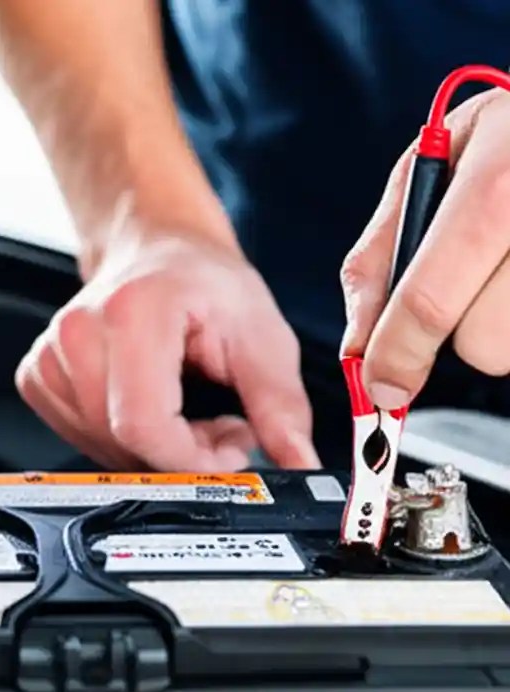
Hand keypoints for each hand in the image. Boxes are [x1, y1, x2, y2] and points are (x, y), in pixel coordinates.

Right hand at [16, 235, 320, 470]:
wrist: (156, 251)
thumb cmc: (203, 283)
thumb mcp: (262, 334)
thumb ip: (280, 405)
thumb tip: (298, 464)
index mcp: (134, 312)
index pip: (143, 424)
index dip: (190, 460)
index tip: (230, 452)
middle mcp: (79, 331)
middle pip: (121, 441)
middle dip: (179, 456)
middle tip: (220, 429)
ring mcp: (50, 355)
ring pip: (100, 447)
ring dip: (152, 451)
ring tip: (188, 415)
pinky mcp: (37, 376)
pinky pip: (78, 437)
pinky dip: (120, 440)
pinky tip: (148, 410)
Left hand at [341, 90, 509, 409]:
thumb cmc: (497, 143)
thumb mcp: (425, 171)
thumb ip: (378, 257)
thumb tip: (358, 345)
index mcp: (499, 175)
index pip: (430, 295)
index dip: (397, 351)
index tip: (379, 386)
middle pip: (483, 341)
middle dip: (457, 335)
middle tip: (467, 281)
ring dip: (498, 326)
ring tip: (502, 264)